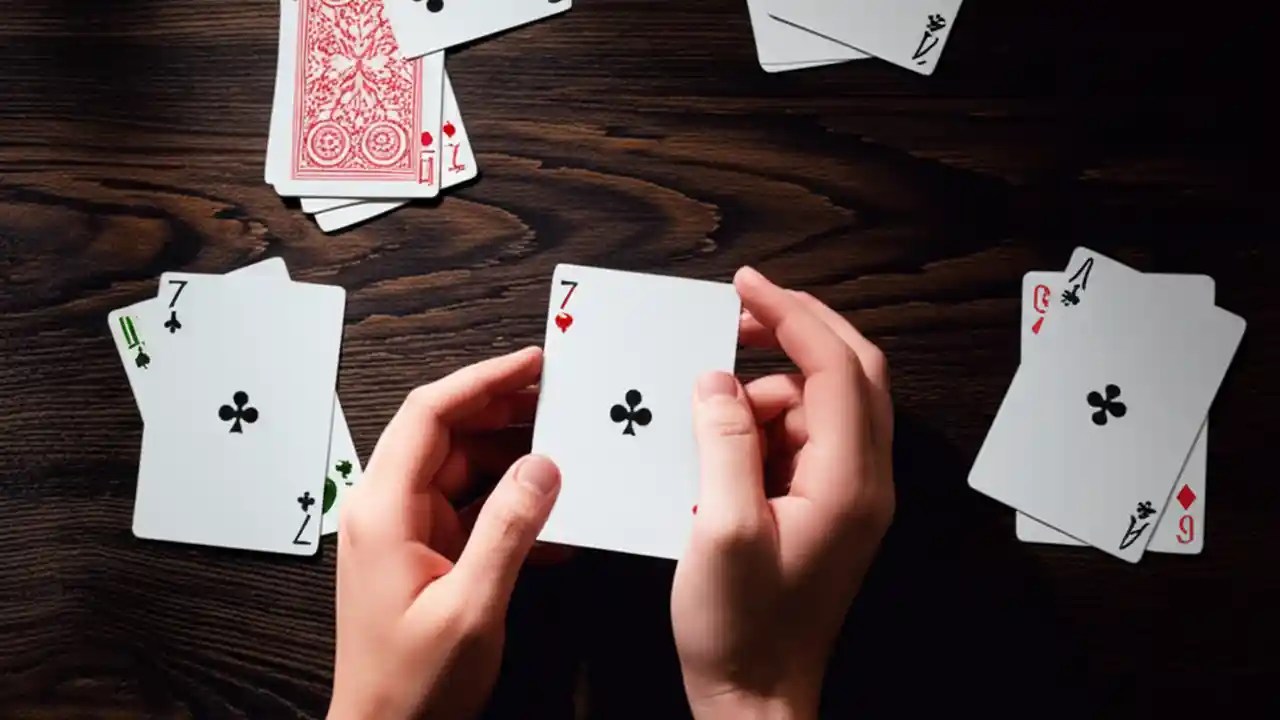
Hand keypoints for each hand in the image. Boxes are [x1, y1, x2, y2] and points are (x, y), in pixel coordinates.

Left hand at [328, 347, 561, 719]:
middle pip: (445, 432)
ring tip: (565, 452)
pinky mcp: (419, 551)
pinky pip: (466, 506)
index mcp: (383, 510)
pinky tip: (549, 517)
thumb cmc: (411, 685)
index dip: (482, 379)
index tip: (531, 363)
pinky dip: (506, 503)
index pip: (430, 414)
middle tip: (559, 401)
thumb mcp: (472, 606)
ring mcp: (401, 530)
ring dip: (511, 457)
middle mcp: (384, 509)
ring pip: (459, 466)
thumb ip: (510, 529)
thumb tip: (543, 466)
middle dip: (503, 411)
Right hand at [671, 268, 894, 719]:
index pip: (836, 368)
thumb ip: (722, 443)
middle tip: (737, 314)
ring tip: (706, 423)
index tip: (746, 285)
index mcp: (849, 482)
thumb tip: (717, 381)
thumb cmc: (739, 628)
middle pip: (850, 373)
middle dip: (795, 333)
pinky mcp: (827, 508)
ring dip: (766, 393)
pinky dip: (762, 427)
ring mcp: (849, 494)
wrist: (756, 696)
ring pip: (820, 405)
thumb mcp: (719, 529)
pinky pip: (803, 439)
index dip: (793, 315)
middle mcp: (864, 480)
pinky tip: (718, 451)